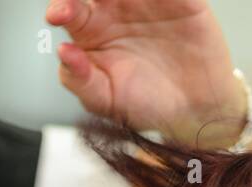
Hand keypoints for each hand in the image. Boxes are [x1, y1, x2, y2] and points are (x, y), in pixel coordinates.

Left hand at [46, 0, 248, 147]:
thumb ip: (79, 79)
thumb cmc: (144, 105)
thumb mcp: (105, 100)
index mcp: (90, 33)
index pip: (69, 11)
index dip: (61, 8)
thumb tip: (64, 52)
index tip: (58, 15)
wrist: (193, 110)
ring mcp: (145, 0)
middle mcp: (114, 11)